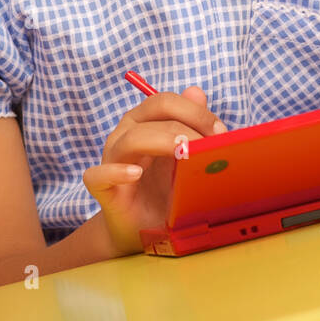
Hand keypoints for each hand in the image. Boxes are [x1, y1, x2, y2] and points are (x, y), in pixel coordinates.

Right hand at [83, 85, 226, 255]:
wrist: (142, 228)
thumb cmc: (165, 190)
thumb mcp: (184, 159)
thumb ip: (191, 126)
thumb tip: (197, 91)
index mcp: (145, 121)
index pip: (167, 101)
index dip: (196, 112)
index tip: (220, 133)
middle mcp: (126, 133)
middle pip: (154, 110)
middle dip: (188, 123)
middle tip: (211, 145)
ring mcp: (111, 158)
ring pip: (131, 138)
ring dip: (164, 142)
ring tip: (186, 155)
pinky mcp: (101, 187)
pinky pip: (99, 175)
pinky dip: (117, 172)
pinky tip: (136, 174)